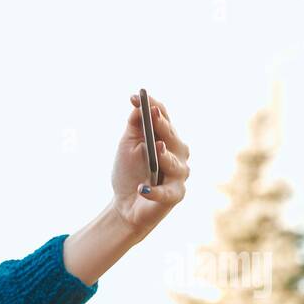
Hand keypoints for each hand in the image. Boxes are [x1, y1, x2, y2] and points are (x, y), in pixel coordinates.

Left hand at [110, 92, 189, 238]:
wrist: (125, 206)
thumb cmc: (129, 173)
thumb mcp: (128, 147)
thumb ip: (134, 127)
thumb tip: (138, 105)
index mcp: (167, 139)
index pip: (163, 119)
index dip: (152, 107)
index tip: (136, 97)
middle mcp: (178, 154)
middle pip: (171, 137)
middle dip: (162, 125)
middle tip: (152, 114)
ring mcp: (179, 176)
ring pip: (174, 164)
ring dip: (165, 156)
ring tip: (156, 148)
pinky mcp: (174, 196)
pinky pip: (165, 193)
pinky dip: (154, 191)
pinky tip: (142, 188)